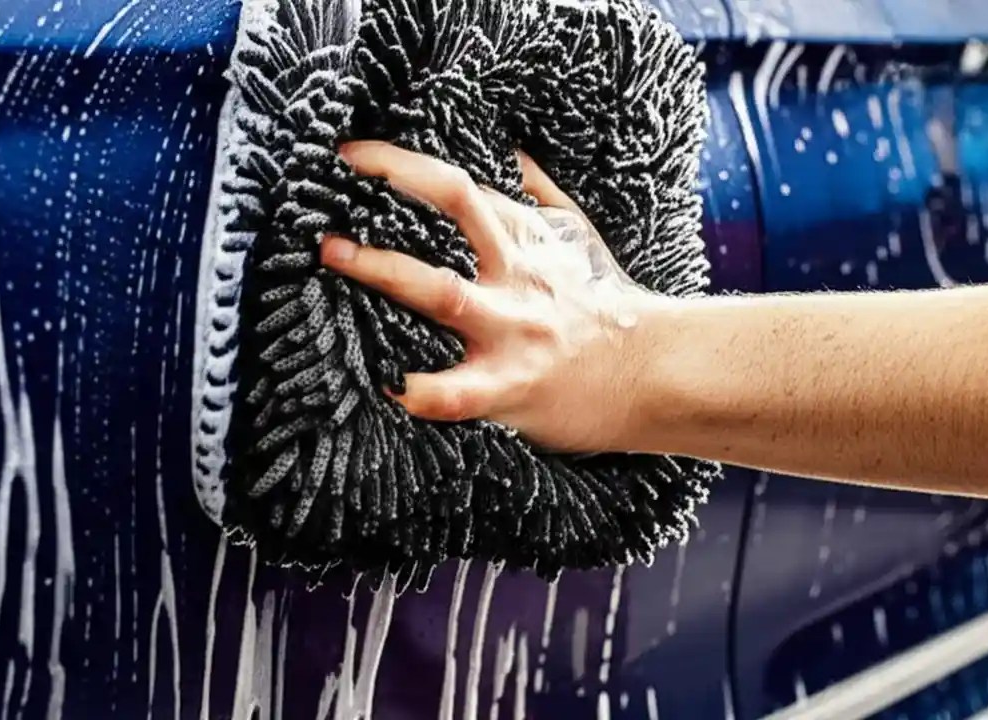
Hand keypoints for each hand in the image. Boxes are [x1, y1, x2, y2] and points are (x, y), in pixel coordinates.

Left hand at [321, 141, 666, 452]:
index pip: (460, 187)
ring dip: (387, 273)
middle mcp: (516, 275)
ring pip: (445, 293)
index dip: (402, 165)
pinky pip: (460, 390)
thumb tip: (511, 152)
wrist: (657, 372)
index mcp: (526, 241)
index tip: (350, 155)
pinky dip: (424, 391)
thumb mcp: (581, 238)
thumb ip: (540, 196)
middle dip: (392, 199)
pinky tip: (388, 389)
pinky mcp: (513, 386)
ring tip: (338, 260)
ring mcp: (513, 329)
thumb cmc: (610, 304)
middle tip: (330, 196)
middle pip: (455, 216)